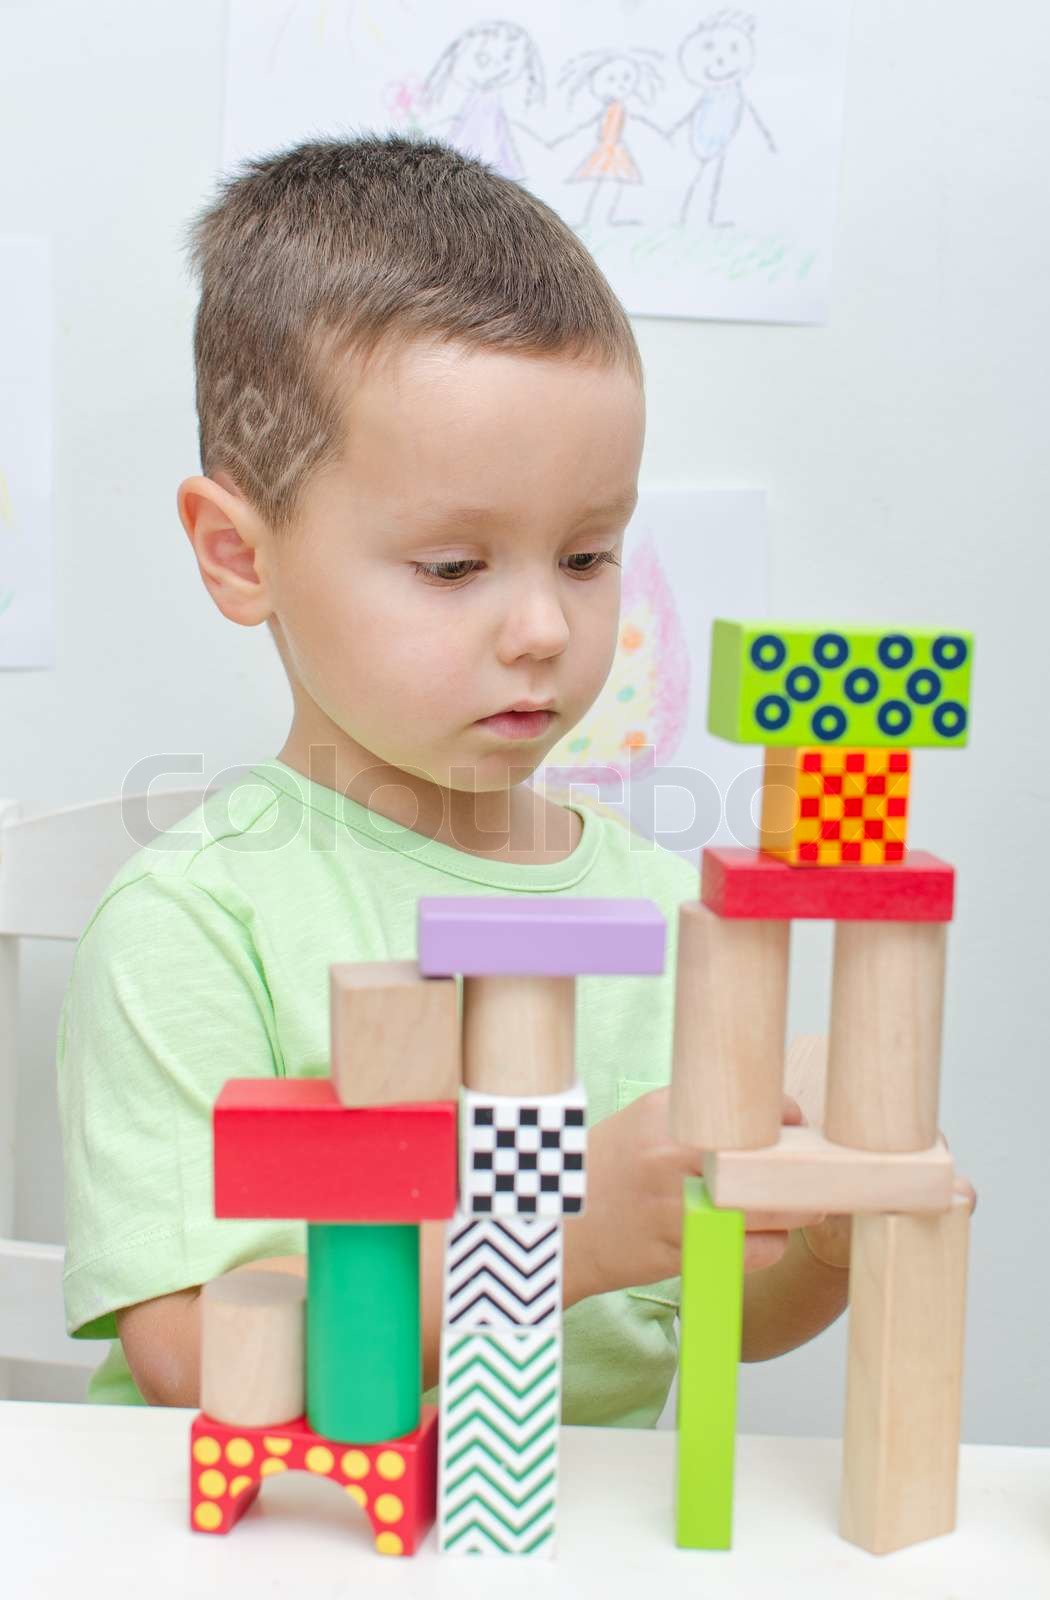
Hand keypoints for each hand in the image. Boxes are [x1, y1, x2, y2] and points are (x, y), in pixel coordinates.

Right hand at [563, 1090, 825, 1302]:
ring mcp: (672, 1204)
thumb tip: (771, 1125)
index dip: (785, 1121)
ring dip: (789, 1215)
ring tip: (789, 1213)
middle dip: (800, 1173)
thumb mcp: (641, 1129)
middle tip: (815, 1180)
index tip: (798, 1133)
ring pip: (765, 1210)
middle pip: (764, 1160)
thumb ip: (695, 1124)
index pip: (748, 1108)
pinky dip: (766, 1248)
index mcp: (662, 1113)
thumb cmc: (603, 1178)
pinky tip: (756, 1241)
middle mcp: (668, 1153)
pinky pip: (748, 1250)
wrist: (554, 1232)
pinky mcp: (678, 1250)